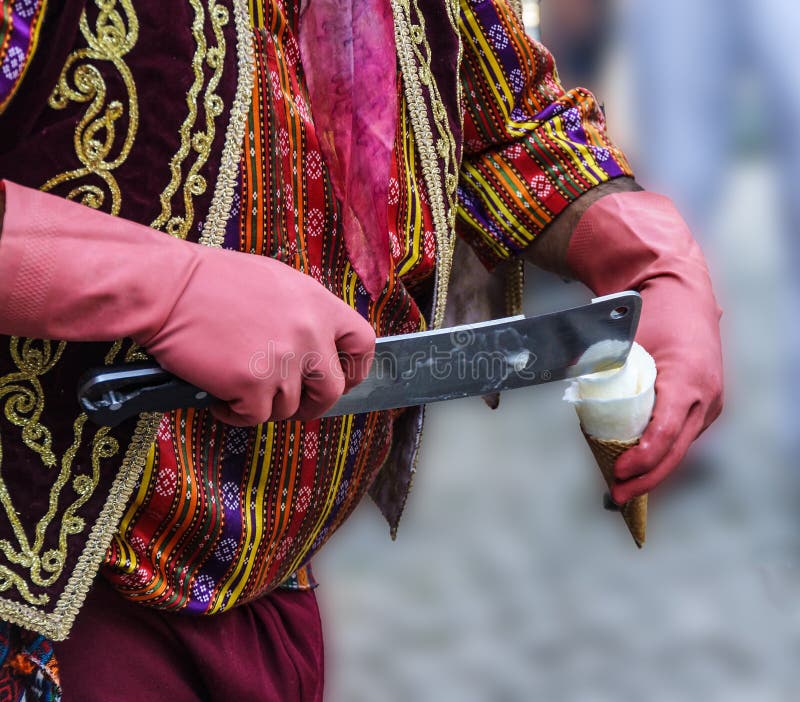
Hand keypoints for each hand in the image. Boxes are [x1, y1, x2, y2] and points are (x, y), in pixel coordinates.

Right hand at [143, 249, 375, 425]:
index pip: (363, 343)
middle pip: (332, 389)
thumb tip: (319, 344)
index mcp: (318, 304)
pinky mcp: (252, 384)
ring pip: (288, 407)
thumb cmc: (210, 281)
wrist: (166, 286)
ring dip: (264, 404)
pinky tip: (219, 396)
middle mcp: (308, 333)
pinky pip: (254, 417)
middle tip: (294, 404)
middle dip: (314, 404)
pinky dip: (236, 413)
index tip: (345, 379)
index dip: (357, 368)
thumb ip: (304, 313)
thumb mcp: (275, 282)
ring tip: (236, 385)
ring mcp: (282, 361)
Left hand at [566, 191, 722, 501]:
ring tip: (622, 485)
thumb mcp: (626, 340)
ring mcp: (708, 401)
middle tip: (617, 495)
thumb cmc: (654, 311)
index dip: (641, 458)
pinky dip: (660, 450)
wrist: (682, 289)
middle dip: (646, 478)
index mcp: (687, 379)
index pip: (665, 432)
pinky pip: (681, 434)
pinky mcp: (704, 403)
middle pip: (675, 451)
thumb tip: (573, 392)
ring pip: (680, 446)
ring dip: (652, 468)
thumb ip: (603, 367)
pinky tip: (637, 461)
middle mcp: (704, 396)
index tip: (619, 472)